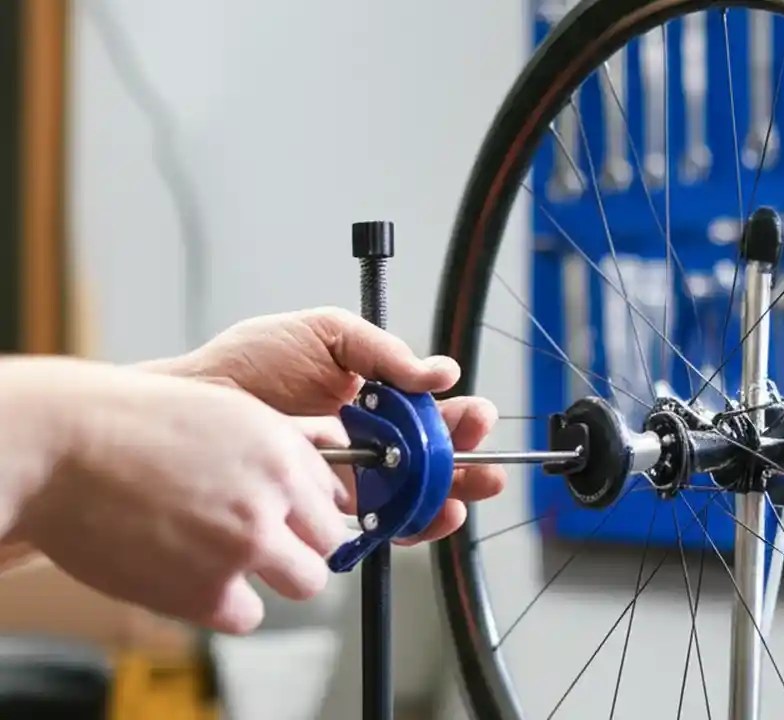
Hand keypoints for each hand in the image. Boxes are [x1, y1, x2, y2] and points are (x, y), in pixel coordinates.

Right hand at [7, 359, 350, 634]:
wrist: (61, 448)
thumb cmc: (133, 423)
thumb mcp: (227, 414)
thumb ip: (278, 450)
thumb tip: (320, 485)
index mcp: (282, 452)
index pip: (333, 497)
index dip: (310, 508)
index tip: (295, 517)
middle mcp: (272, 500)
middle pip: (327, 543)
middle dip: (300, 544)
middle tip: (263, 541)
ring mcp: (242, 547)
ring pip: (305, 582)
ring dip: (275, 576)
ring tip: (230, 560)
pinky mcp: (203, 592)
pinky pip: (248, 616)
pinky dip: (227, 604)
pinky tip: (197, 579)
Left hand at [145, 307, 504, 540]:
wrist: (194, 401)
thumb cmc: (249, 362)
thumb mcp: (325, 333)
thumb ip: (384, 351)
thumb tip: (438, 372)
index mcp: (375, 396)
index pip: (431, 411)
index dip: (460, 417)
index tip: (476, 416)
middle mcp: (371, 439)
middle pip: (434, 457)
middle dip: (466, 462)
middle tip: (484, 466)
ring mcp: (353, 477)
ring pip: (415, 495)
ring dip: (448, 497)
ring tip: (464, 496)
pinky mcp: (328, 510)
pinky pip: (381, 524)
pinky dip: (411, 525)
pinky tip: (429, 516)